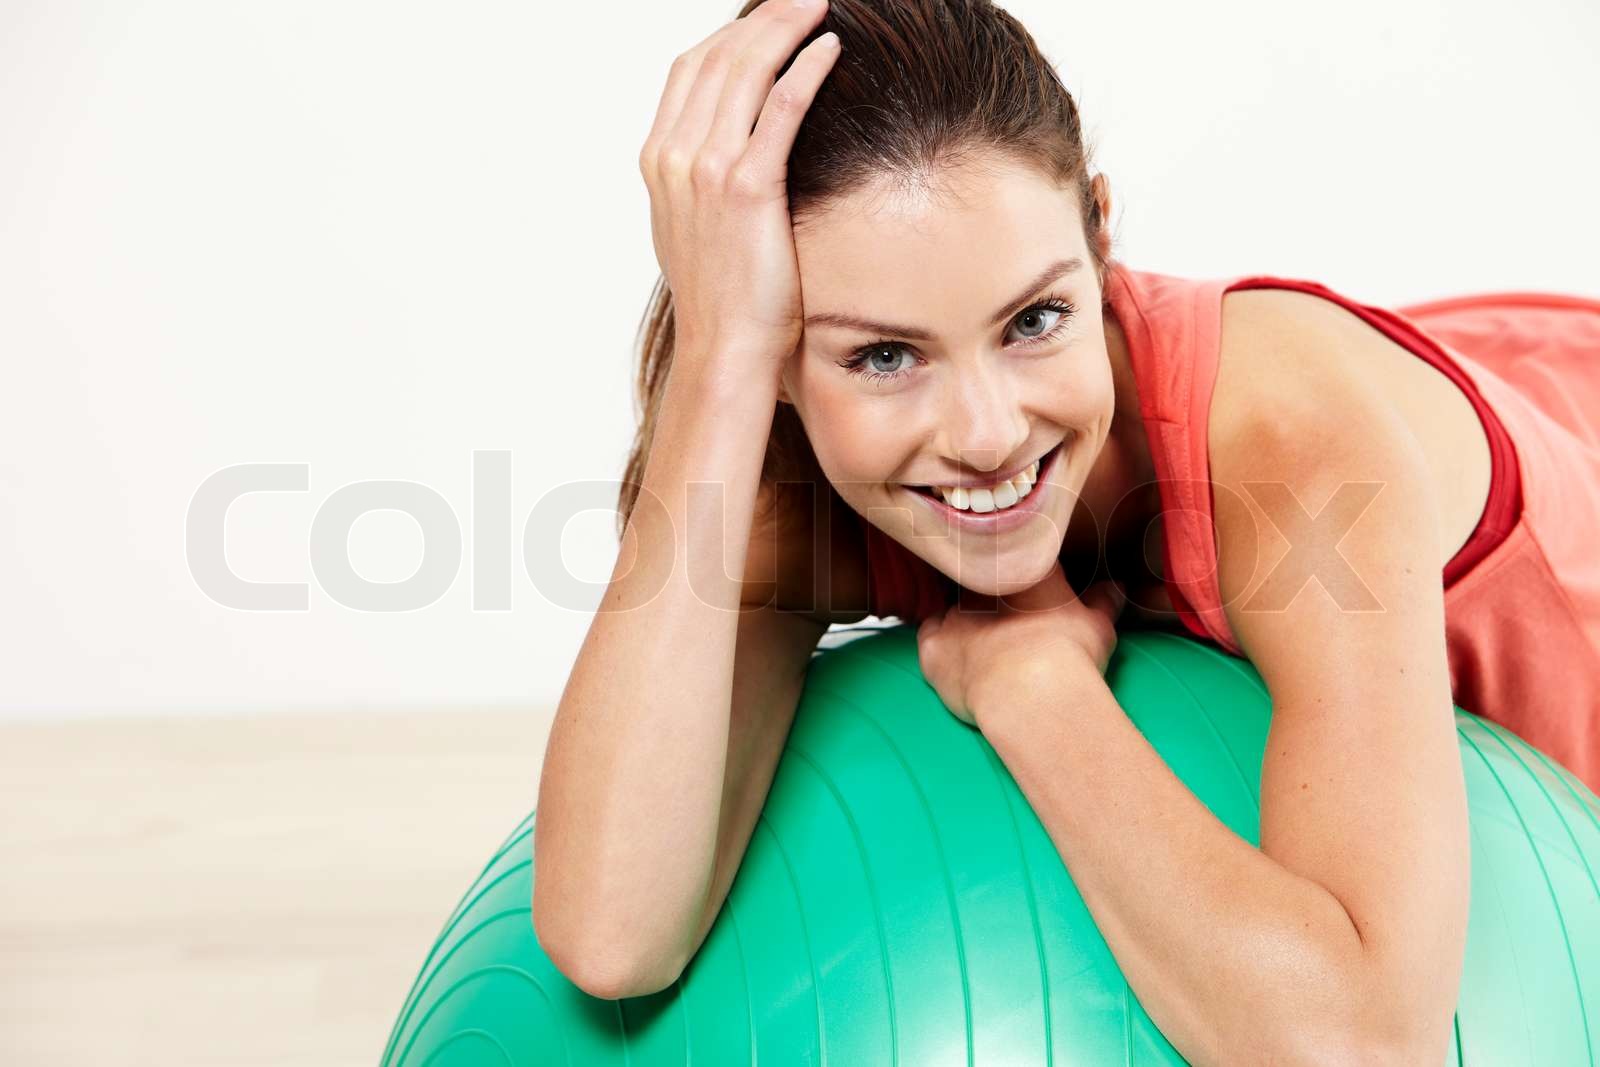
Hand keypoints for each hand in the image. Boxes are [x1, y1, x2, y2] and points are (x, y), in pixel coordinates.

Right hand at [637, 0, 840, 374]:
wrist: (723, 349)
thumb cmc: (721, 300)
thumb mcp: (693, 230)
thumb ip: (699, 184)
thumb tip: (721, 160)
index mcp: (659, 161)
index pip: (690, 69)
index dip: (730, 34)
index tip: (767, 19)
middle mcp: (675, 156)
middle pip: (718, 56)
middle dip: (763, 17)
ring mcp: (707, 170)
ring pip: (747, 70)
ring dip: (786, 26)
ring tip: (818, 4)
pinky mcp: (749, 187)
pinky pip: (781, 108)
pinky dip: (806, 68)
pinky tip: (831, 47)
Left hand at [915, 562, 1126, 730]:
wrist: (1031, 691)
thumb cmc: (1071, 655)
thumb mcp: (1099, 626)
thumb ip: (1104, 602)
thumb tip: (1118, 588)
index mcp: (1025, 570)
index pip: (1018, 559)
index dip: (1024, 580)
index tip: (1034, 601)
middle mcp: (982, 582)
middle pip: (982, 583)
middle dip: (993, 600)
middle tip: (1011, 628)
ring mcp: (954, 612)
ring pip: (953, 609)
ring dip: (965, 623)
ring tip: (986, 650)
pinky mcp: (933, 645)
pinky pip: (930, 637)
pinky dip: (940, 647)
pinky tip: (956, 662)